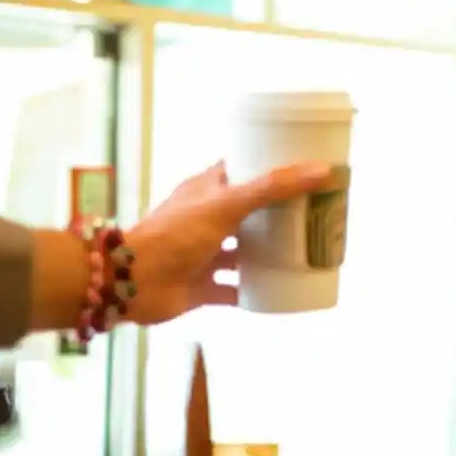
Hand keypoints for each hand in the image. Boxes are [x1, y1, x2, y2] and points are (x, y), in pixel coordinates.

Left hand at [122, 160, 332, 325]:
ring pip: (245, 249)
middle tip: (316, 210)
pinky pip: (237, 288)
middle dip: (280, 211)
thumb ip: (272, 188)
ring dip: (271, 251)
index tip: (305, 166)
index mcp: (208, 189)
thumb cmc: (176, 234)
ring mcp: (205, 252)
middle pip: (250, 210)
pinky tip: (283, 290)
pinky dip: (257, 290)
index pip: (243, 168)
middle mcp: (207, 218)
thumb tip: (323, 170)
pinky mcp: (204, 286)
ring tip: (307, 248)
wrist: (132, 284)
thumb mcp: (227, 204)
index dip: (271, 165)